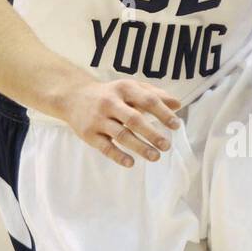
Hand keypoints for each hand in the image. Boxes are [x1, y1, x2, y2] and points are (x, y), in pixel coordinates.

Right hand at [60, 78, 181, 167]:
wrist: (73, 96)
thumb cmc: (111, 94)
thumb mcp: (130, 88)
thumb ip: (154, 95)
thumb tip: (177, 105)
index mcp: (124, 89)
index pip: (147, 100)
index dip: (163, 113)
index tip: (176, 125)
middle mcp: (110, 102)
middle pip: (134, 119)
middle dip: (152, 134)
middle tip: (166, 146)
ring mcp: (98, 119)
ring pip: (121, 135)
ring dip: (140, 147)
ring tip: (155, 156)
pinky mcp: (88, 133)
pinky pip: (105, 147)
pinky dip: (118, 156)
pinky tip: (131, 162)